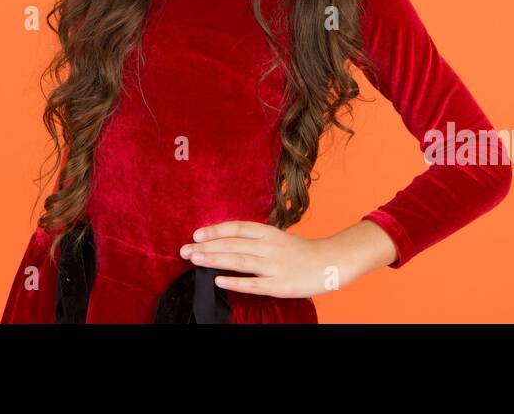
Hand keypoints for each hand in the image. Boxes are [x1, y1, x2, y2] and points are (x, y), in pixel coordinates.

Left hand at [180, 220, 358, 298]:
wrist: (330, 263)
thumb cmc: (300, 252)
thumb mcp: (277, 237)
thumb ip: (256, 238)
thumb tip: (227, 239)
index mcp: (268, 233)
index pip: (237, 228)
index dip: (215, 230)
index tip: (196, 233)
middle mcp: (269, 246)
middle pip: (232, 244)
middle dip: (206, 246)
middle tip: (184, 249)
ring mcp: (274, 266)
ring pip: (239, 261)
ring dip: (215, 259)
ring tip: (194, 260)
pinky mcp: (279, 284)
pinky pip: (253, 283)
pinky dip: (235, 282)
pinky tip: (218, 280)